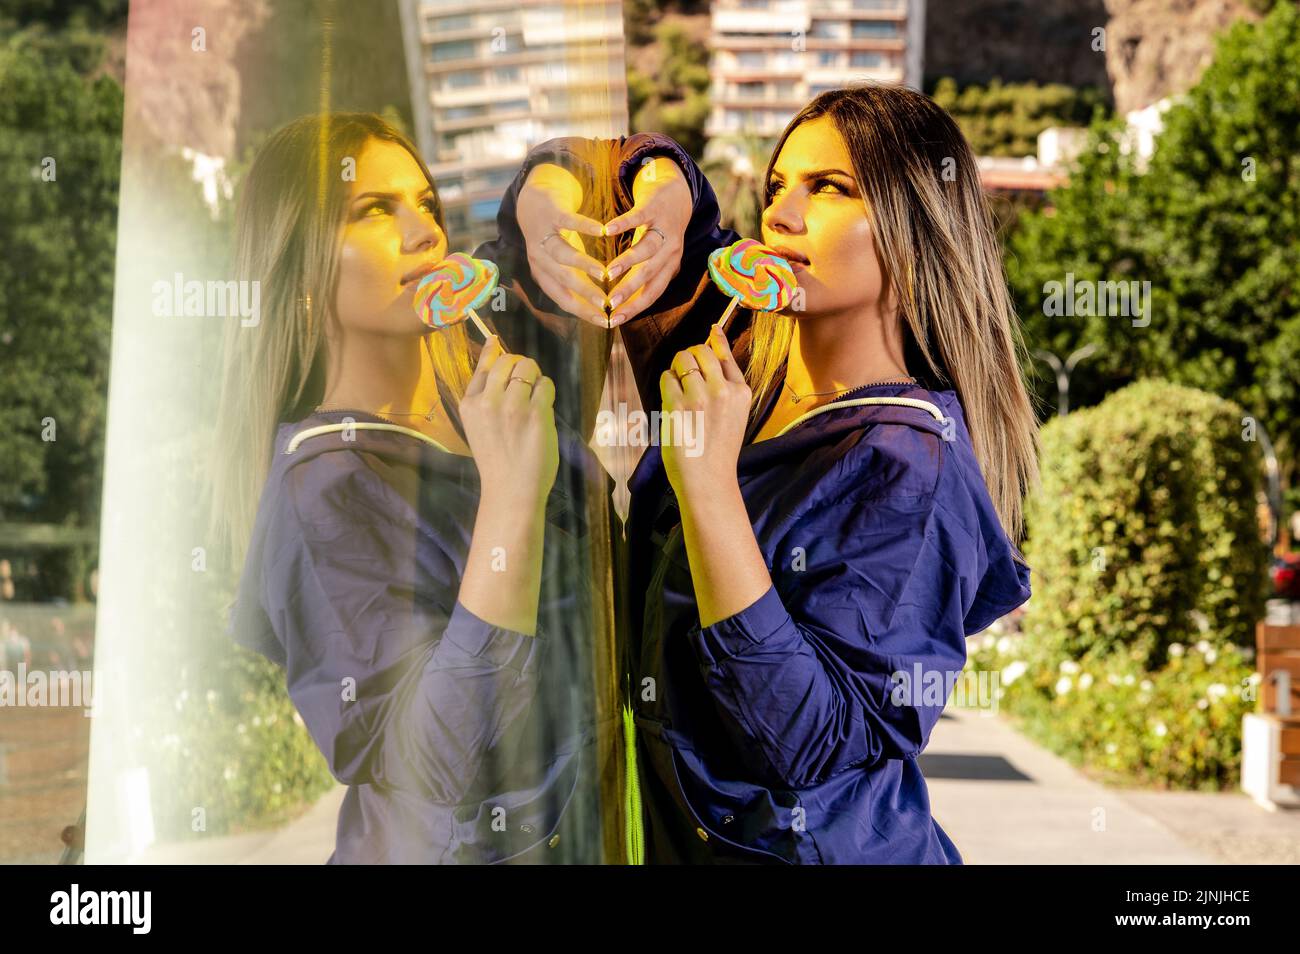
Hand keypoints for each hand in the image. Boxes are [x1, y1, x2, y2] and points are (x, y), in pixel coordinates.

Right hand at [459, 336, 557, 506]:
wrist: (511, 491)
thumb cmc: (498, 460)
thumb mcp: (478, 426)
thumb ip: (485, 397)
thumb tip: (499, 358)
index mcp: (469, 404)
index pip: (483, 366)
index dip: (493, 351)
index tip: (494, 339)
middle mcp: (488, 401)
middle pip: (508, 360)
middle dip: (521, 366)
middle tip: (527, 383)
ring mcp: (512, 406)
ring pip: (528, 367)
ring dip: (536, 378)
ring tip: (535, 397)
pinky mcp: (535, 414)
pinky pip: (546, 385)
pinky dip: (547, 391)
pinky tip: (543, 408)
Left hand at [516, 163, 607, 324]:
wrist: (534, 200)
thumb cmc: (556, 237)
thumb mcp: (562, 264)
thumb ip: (577, 281)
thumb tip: (600, 307)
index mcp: (543, 274)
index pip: (562, 299)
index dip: (583, 311)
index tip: (604, 320)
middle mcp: (539, 258)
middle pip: (563, 280)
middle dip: (585, 293)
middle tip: (606, 303)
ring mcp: (544, 235)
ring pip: (562, 254)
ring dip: (583, 265)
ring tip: (604, 273)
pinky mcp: (552, 213)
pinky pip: (568, 221)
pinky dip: (585, 226)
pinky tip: (602, 232)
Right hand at [603, 157, 690, 325]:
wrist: (675, 193)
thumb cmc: (658, 231)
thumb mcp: (657, 257)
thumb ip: (643, 278)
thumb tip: (623, 306)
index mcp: (669, 267)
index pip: (652, 293)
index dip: (634, 308)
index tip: (614, 320)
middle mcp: (670, 251)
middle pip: (649, 275)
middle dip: (629, 291)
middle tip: (610, 303)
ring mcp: (663, 229)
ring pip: (646, 250)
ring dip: (626, 263)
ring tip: (607, 273)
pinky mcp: (654, 208)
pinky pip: (638, 217)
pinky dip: (622, 224)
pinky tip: (607, 231)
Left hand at [659, 325, 750, 497]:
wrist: (708, 480)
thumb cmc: (718, 449)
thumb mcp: (735, 414)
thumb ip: (726, 384)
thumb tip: (712, 344)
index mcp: (741, 391)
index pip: (724, 353)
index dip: (715, 340)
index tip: (712, 329)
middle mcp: (723, 390)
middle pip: (700, 350)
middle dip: (690, 357)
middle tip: (686, 375)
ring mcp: (699, 397)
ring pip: (682, 359)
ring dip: (676, 370)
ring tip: (679, 390)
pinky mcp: (677, 405)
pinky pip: (667, 377)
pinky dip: (666, 384)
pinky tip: (672, 401)